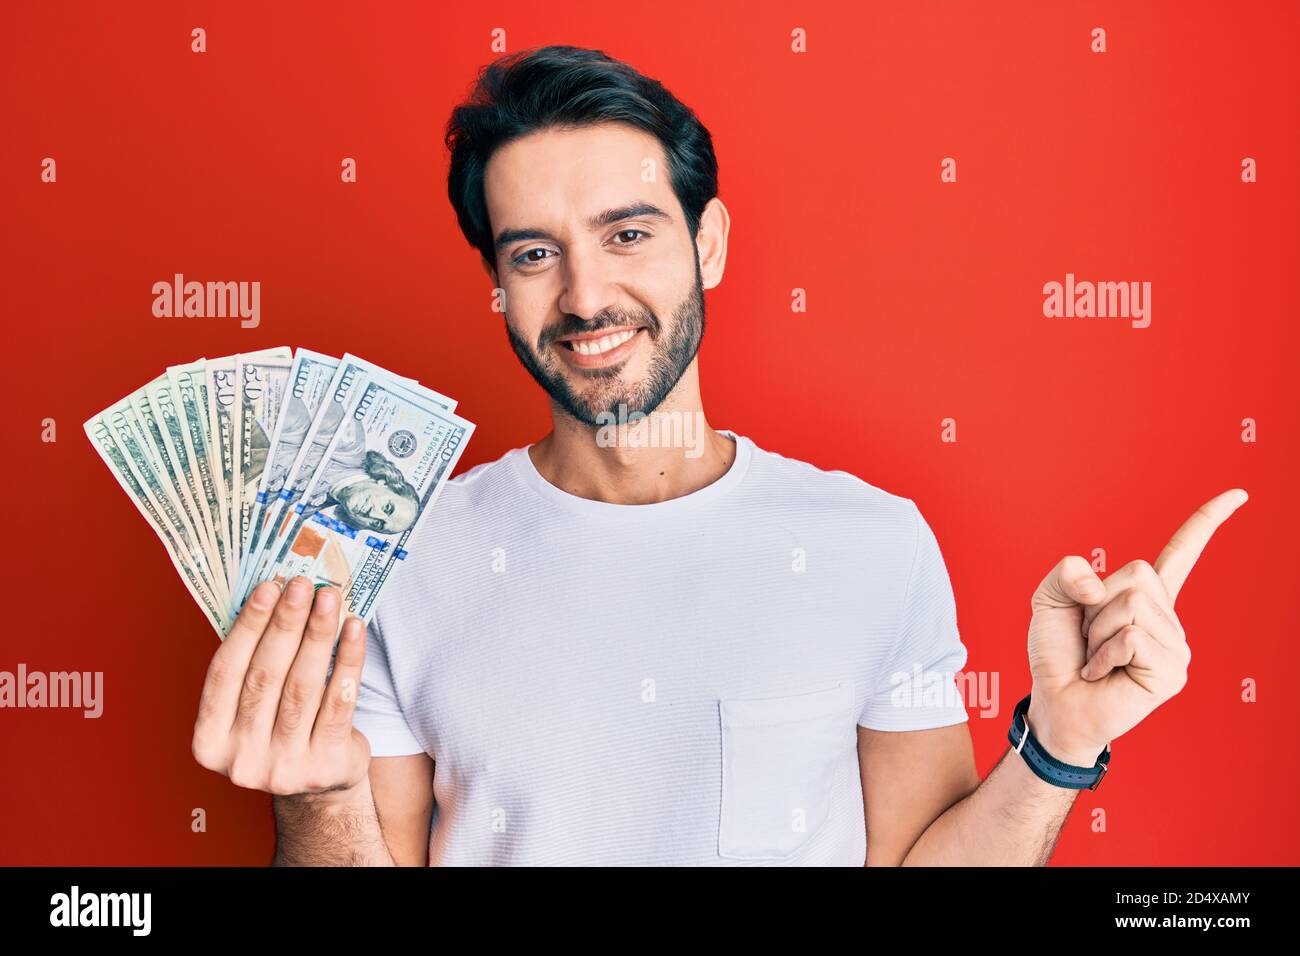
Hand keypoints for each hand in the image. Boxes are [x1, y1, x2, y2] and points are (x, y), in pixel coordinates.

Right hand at [191, 576, 371, 797]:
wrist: (317, 788)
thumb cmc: (282, 731)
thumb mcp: (253, 709)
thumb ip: (253, 666)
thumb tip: (275, 597)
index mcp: (209, 741)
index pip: (225, 672)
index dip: (247, 626)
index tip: (268, 587)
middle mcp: (241, 759)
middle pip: (265, 676)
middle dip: (286, 624)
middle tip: (303, 585)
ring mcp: (283, 767)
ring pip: (302, 687)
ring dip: (318, 635)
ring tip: (330, 598)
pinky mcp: (324, 766)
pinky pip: (339, 703)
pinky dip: (348, 661)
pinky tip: (354, 630)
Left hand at [1023, 488, 1247, 765]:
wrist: (1055, 703)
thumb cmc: (1057, 654)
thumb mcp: (1049, 600)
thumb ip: (1066, 573)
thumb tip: (1097, 585)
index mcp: (1145, 596)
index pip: (1182, 552)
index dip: (1208, 521)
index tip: (1238, 494)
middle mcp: (1168, 618)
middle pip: (1136, 575)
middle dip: (1095, 604)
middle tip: (1089, 638)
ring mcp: (1176, 646)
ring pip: (1131, 605)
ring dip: (1097, 631)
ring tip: (1096, 657)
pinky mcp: (1173, 671)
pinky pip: (1132, 637)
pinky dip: (1103, 653)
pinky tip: (1102, 674)